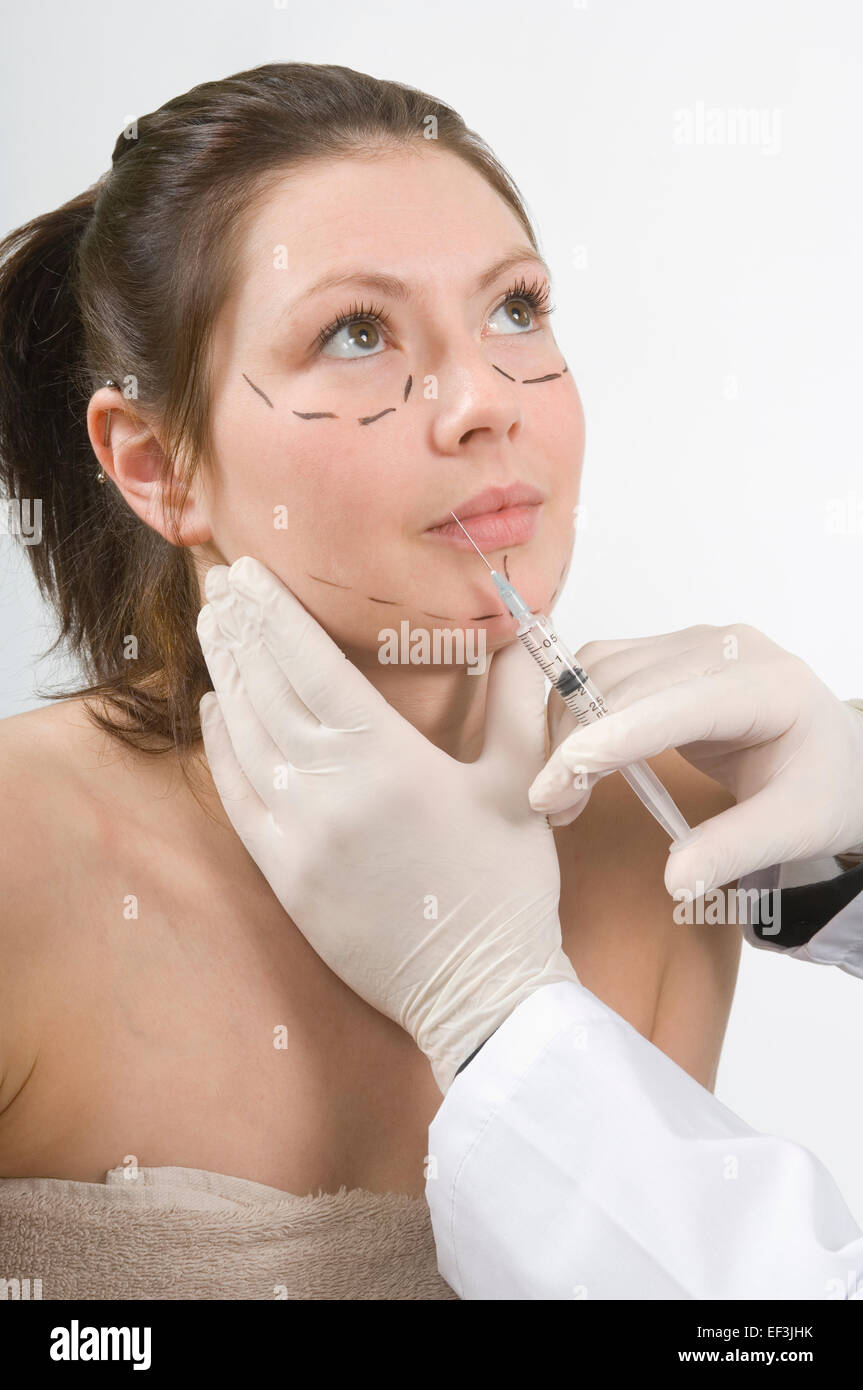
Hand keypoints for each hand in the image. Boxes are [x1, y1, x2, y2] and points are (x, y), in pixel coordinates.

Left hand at [196, 556, 576, 1094]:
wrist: (480, 991)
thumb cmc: (506, 888)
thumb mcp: (521, 784)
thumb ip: (517, 703)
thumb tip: (522, 637)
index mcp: (389, 760)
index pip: (312, 665)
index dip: (276, 613)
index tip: (250, 573)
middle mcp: (332, 791)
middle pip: (268, 690)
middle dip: (241, 630)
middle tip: (218, 583)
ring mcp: (299, 836)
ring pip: (246, 737)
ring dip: (225, 676)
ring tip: (212, 629)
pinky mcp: (284, 875)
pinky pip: (237, 796)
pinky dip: (222, 747)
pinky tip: (217, 710)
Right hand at [527, 623, 862, 897]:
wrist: (837, 756)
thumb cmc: (823, 787)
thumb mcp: (794, 828)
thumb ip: (734, 850)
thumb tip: (675, 881)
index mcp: (769, 687)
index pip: (676, 705)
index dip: (611, 738)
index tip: (557, 780)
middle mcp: (727, 649)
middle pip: (626, 684)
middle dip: (578, 745)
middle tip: (553, 809)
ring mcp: (694, 644)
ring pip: (601, 669)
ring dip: (568, 726)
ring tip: (560, 792)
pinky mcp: (669, 653)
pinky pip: (603, 668)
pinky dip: (575, 709)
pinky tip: (573, 758)